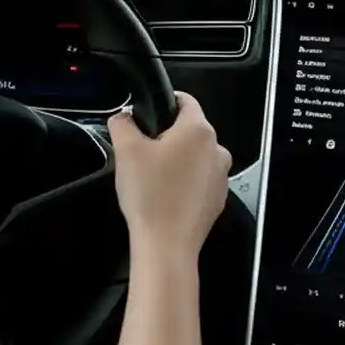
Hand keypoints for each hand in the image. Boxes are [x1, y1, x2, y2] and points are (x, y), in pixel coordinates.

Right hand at [108, 92, 231, 263]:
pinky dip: (184, 182)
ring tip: (151, 178)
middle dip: (166, 136)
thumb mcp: (126, 150)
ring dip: (176, 160)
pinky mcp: (218, 199)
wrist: (167, 245)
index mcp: (198, 130)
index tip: (145, 116)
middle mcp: (217, 149)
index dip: (164, 102)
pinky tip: (165, 196)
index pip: (185, 100)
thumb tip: (124, 117)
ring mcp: (221, 176)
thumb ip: (122, 123)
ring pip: (195, 156)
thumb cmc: (149, 193)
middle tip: (141, 153)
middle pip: (189, 130)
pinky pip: (199, 180)